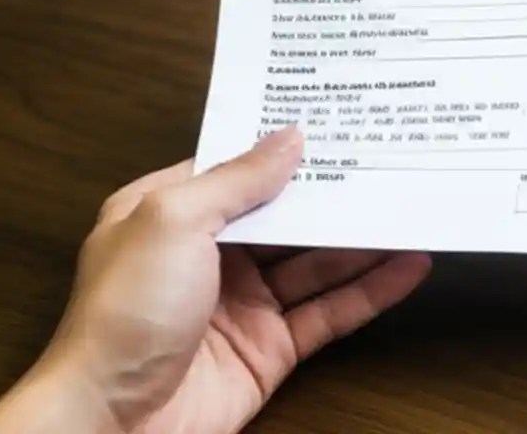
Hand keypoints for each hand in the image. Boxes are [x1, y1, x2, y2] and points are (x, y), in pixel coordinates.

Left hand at [0, 127, 431, 433]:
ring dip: (364, 239)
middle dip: (335, 192)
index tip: (335, 123)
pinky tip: (409, 266)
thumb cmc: (124, 313)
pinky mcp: (272, 348)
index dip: (283, 148)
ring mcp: (243, 303)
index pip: (236, 169)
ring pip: (317, 262)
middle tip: (390, 161)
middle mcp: (207, 255)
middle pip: (285, 215)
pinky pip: (331, 311)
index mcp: (168, 215)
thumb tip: (289, 139)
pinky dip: (373, 290)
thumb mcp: (173, 220)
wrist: (113, 423)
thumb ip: (237, 179)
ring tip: (413, 208)